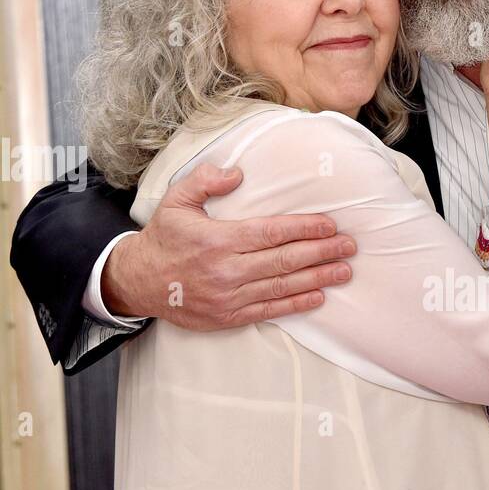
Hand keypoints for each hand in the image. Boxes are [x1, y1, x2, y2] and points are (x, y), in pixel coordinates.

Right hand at [102, 162, 356, 328]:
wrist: (137, 281)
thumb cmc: (164, 238)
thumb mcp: (176, 200)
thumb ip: (205, 181)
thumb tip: (238, 173)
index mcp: (218, 239)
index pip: (271, 232)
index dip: (304, 229)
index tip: (330, 225)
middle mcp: (227, 270)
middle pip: (284, 260)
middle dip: (321, 252)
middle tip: (349, 247)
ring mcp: (229, 296)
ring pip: (282, 286)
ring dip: (317, 278)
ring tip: (343, 271)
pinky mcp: (228, 316)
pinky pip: (269, 311)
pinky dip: (296, 304)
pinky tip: (318, 296)